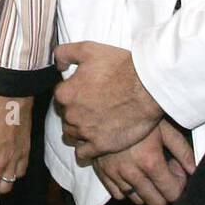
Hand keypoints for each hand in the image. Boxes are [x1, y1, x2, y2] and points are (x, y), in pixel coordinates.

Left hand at [53, 41, 162, 158]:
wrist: (147, 88)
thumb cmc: (119, 66)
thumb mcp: (88, 49)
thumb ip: (64, 53)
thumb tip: (57, 65)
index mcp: (65, 93)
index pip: (60, 96)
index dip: (72, 93)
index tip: (83, 92)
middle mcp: (71, 114)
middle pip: (65, 116)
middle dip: (74, 112)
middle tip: (91, 108)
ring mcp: (85, 132)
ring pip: (71, 135)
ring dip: (78, 131)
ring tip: (92, 125)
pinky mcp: (100, 146)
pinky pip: (82, 154)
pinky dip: (85, 150)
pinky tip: (93, 143)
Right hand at [93, 121, 194, 204]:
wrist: (104, 104)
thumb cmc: (137, 113)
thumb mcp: (164, 127)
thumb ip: (183, 150)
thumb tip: (193, 170)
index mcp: (149, 160)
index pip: (172, 193)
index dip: (179, 182)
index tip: (174, 167)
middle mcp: (131, 172)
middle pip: (156, 202)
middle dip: (164, 190)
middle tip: (162, 170)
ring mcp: (114, 174)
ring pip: (137, 200)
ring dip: (146, 189)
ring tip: (146, 169)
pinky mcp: (102, 173)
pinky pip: (118, 195)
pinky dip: (127, 188)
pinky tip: (130, 172)